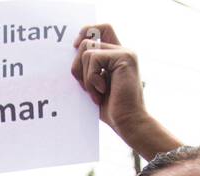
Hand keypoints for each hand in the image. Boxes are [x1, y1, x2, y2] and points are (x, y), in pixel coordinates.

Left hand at [71, 24, 178, 156]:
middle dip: (78, 64)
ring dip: (85, 76)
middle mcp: (123, 51)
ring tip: (97, 93)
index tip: (74, 47)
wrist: (127, 122)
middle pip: (87, 40)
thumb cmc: (112, 109)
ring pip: (87, 50)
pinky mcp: (124, 57)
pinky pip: (93, 58)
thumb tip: (72, 54)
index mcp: (116, 56)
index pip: (101, 29)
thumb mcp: (94, 85)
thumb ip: (87, 69)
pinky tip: (102, 91)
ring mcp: (125, 53)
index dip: (86, 32)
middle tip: (86, 87)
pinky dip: (91, 78)